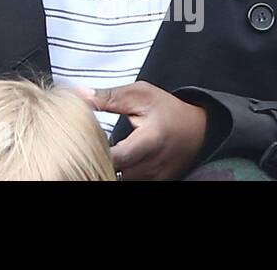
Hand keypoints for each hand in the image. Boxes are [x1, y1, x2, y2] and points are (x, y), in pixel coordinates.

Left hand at [80, 82, 207, 179]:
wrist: (197, 130)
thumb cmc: (167, 110)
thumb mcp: (140, 95)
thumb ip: (109, 97)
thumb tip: (79, 95)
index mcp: (151, 140)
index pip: (117, 157)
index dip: (97, 150)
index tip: (84, 139)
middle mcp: (154, 165)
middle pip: (116, 172)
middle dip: (99, 158)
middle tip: (89, 144)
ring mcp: (155, 177)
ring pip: (121, 179)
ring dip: (109, 166)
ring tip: (103, 150)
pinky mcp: (155, 182)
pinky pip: (130, 181)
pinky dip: (120, 172)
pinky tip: (116, 159)